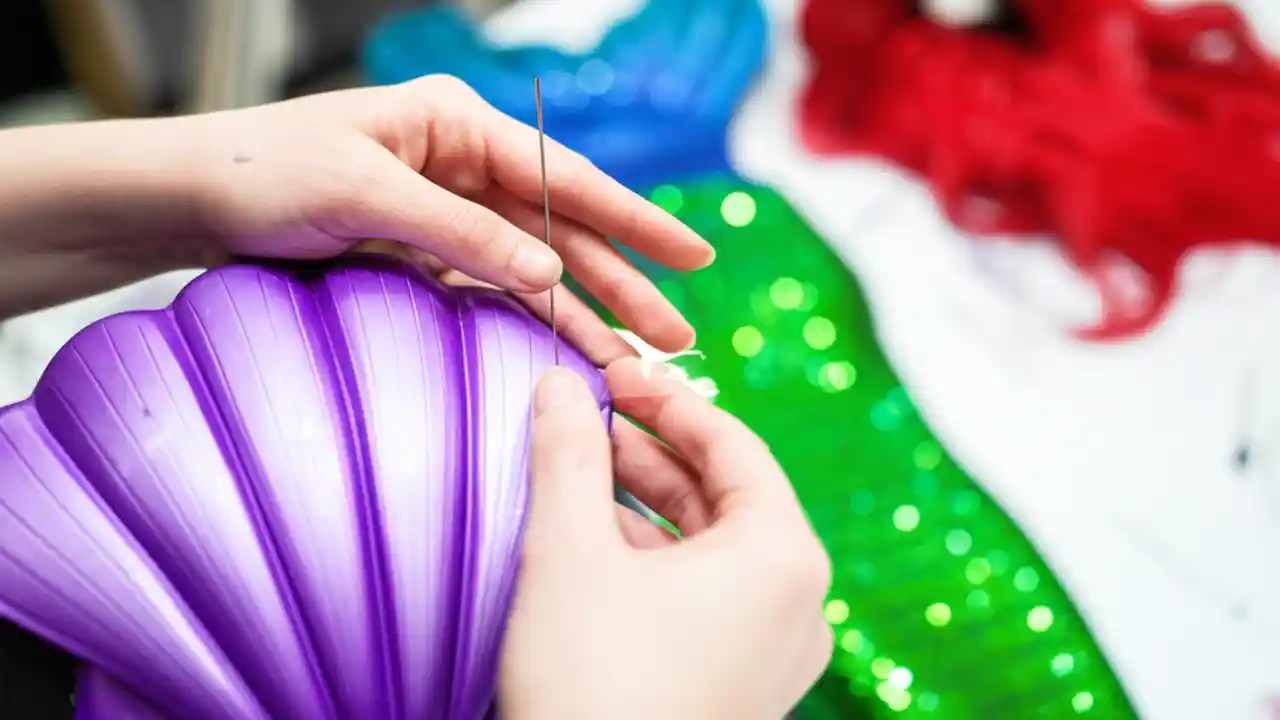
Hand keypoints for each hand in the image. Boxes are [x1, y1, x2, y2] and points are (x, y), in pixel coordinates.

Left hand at [0, 76, 711, 360]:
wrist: (185, 200)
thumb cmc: (261, 170)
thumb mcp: (364, 191)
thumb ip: (462, 233)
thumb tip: (549, 276)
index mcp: (455, 124)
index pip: (566, 177)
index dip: (635, 222)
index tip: (693, 256)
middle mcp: (460, 166)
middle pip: (562, 232)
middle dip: (622, 285)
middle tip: (677, 336)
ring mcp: (442, 215)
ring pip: (532, 271)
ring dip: (582, 315)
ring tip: (636, 362)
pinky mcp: (419, 256)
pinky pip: (488, 294)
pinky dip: (526, 325)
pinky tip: (563, 355)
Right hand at [500, 358, 832, 718]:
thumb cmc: (590, 686)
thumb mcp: (569, 554)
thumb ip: (567, 455)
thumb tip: (560, 384)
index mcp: (783, 556)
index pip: (733, 444)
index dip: (667, 399)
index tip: (611, 376)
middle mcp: (798, 603)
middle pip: (724, 495)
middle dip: (650, 451)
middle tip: (585, 418)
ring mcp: (775, 654)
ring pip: (710, 549)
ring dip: (645, 505)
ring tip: (577, 475)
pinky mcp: (742, 688)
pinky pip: (706, 599)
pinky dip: (654, 561)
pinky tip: (592, 546)